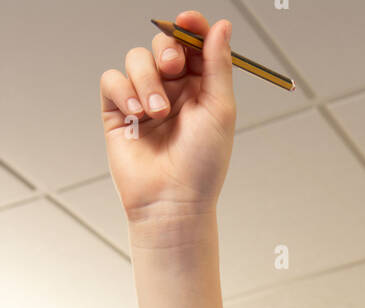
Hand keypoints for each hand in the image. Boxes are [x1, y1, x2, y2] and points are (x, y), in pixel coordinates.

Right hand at [99, 12, 236, 220]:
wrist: (172, 201)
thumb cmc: (202, 164)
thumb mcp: (220, 109)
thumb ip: (218, 65)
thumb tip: (222, 25)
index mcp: (200, 88)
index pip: (193, 44)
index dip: (189, 27)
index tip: (186, 20)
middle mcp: (172, 90)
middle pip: (163, 44)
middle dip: (167, 49)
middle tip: (173, 66)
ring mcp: (143, 99)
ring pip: (136, 59)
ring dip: (146, 80)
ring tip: (157, 112)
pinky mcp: (117, 112)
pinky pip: (112, 80)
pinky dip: (123, 92)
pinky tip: (137, 115)